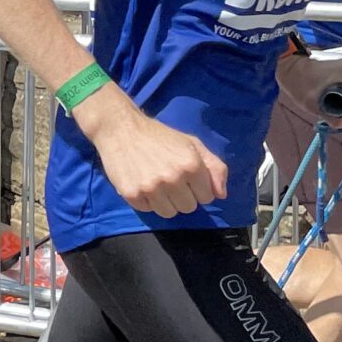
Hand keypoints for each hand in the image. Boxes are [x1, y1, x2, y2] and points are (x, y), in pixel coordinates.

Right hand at [90, 108, 228, 216]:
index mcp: (192, 165)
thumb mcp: (192, 144)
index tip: (186, 177)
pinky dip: (147, 201)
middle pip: (189, 208)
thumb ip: (214, 167)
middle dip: (182, 196)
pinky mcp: (132, 194)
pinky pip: (148, 210)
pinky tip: (142, 183)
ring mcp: (151, 188)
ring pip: (169, 213)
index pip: (207, 197)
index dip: (197, 188)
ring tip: (156, 184)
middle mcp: (173, 178)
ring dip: (165, 202)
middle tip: (170, 179)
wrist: (121, 129)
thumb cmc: (160, 136)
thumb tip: (221, 194)